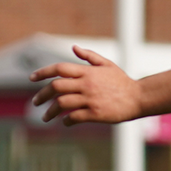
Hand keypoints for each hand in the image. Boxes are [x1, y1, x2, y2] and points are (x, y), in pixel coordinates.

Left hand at [29, 45, 143, 124]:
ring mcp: (90, 99)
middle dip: (42, 94)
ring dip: (50, 112)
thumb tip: (73, 48)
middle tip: (35, 102)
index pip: (59, 68)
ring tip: (45, 118)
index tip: (31, 78)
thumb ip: (89, 56)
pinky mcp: (95, 113)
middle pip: (56, 87)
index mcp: (88, 72)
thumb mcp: (107, 65)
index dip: (43, 72)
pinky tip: (64, 122)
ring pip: (61, 104)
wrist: (139, 98)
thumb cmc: (122, 81)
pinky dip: (66, 121)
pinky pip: (73, 117)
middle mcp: (87, 84)